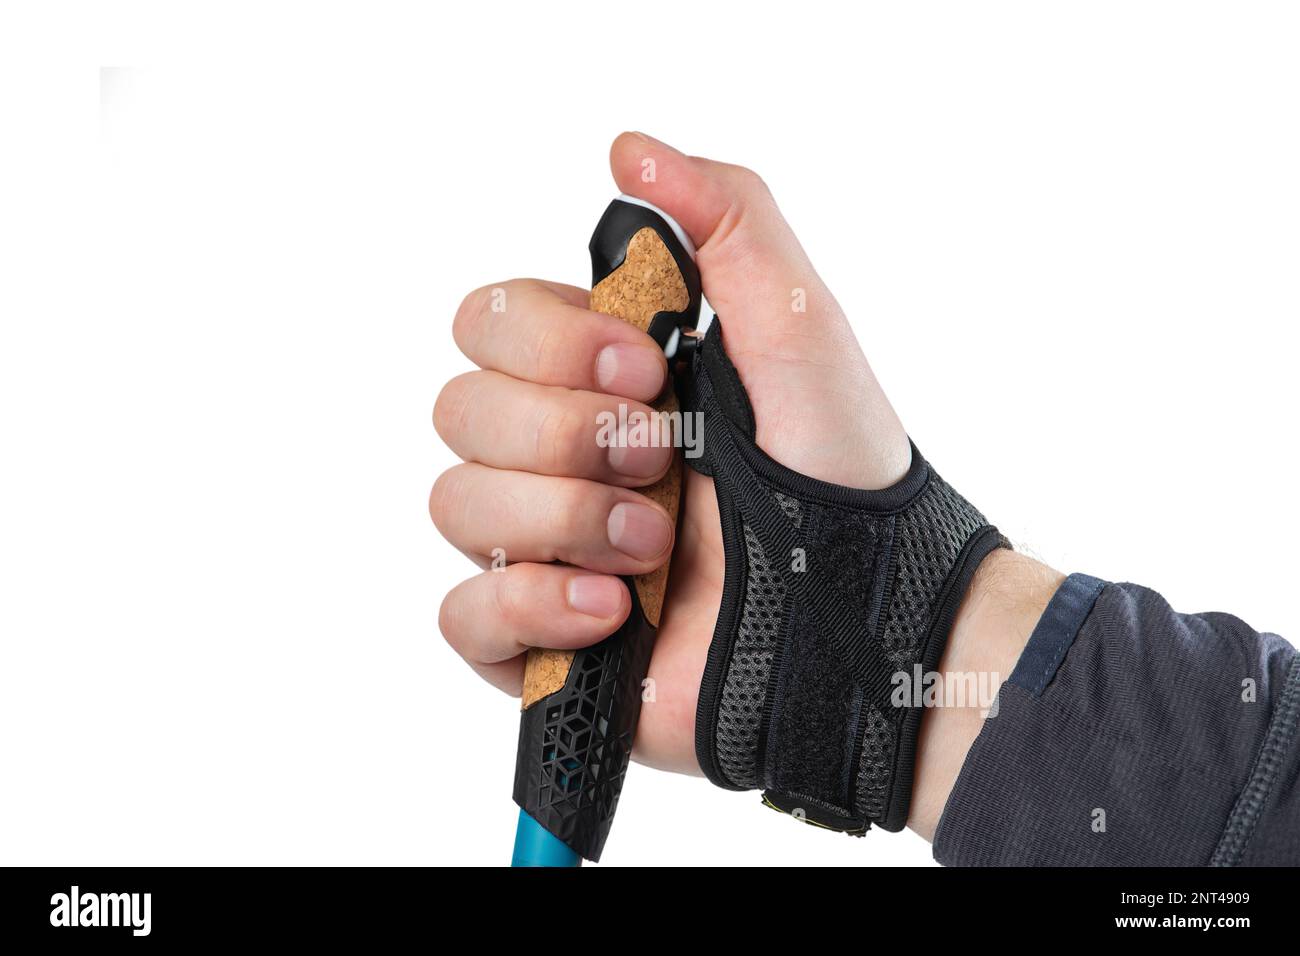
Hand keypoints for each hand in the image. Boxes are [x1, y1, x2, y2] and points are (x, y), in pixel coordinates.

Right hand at [431, 132, 910, 775]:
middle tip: (661, 456)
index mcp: (599, 376)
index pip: (488, 323)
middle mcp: (559, 455)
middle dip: (565, 434)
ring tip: (654, 546)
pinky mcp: (543, 638)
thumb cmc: (842, 470)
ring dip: (563, 518)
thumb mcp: (797, 323)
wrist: (866, 611)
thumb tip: (630, 149)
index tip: (648, 369)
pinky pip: (462, 617)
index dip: (550, 343)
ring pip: (457, 505)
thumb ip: (727, 217)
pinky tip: (611, 611)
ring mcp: (544, 546)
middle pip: (460, 411)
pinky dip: (531, 606)